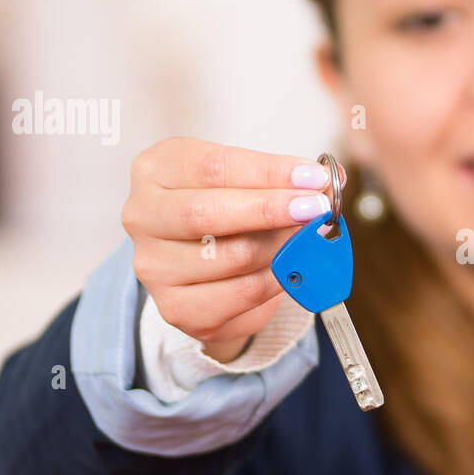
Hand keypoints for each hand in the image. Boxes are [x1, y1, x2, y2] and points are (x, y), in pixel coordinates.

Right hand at [121, 137, 345, 362]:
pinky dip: (275, 281)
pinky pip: (239, 295)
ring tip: (308, 239)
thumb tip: (331, 183)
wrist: (206, 270)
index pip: (214, 166)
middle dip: (271, 209)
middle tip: (317, 208)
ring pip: (230, 257)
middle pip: (207, 212)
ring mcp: (154, 266)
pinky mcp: (175, 308)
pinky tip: (290, 269)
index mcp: (155, 169)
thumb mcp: (248, 182)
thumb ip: (283, 180)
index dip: (268, 172)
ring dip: (280, 248)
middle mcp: (142, 216)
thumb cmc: (228, 211)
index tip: (313, 177)